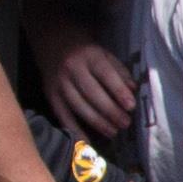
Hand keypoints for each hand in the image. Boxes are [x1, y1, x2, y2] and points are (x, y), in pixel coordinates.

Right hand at [42, 26, 137, 153]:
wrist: (51, 40)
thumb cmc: (84, 49)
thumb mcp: (103, 52)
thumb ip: (119, 70)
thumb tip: (132, 90)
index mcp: (89, 55)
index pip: (105, 74)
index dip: (118, 91)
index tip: (131, 106)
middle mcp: (72, 68)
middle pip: (92, 93)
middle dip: (110, 111)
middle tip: (125, 123)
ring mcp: (59, 82)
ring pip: (78, 106)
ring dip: (97, 122)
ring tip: (113, 132)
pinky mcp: (50, 94)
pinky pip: (63, 115)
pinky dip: (75, 129)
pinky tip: (87, 141)